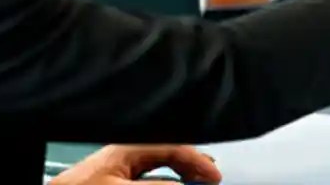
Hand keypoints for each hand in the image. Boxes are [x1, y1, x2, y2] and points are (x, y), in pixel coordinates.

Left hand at [50, 145, 221, 183]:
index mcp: (129, 148)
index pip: (173, 147)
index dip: (197, 160)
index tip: (213, 175)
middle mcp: (126, 153)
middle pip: (169, 152)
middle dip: (193, 164)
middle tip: (211, 177)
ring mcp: (121, 165)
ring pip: (161, 163)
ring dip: (182, 173)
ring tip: (198, 180)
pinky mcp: (116, 177)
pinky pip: (150, 173)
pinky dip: (167, 178)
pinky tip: (174, 183)